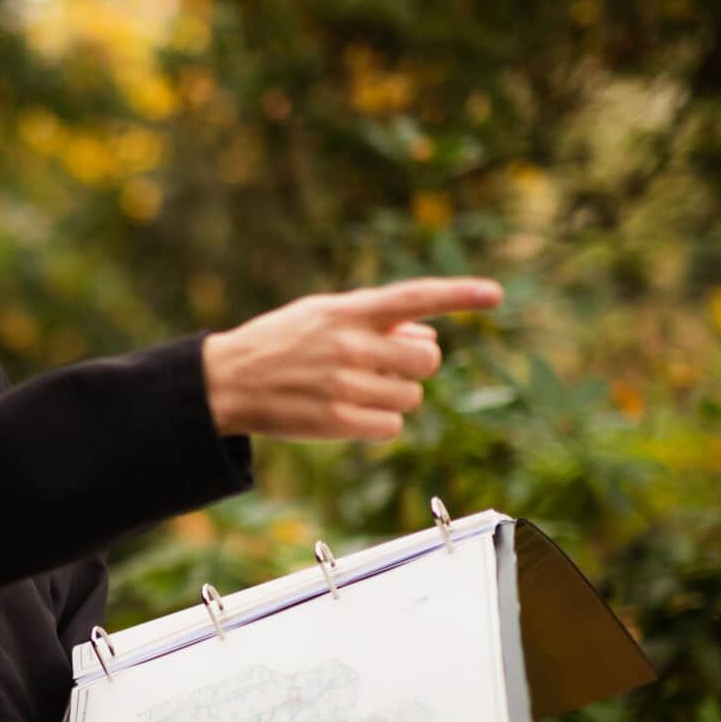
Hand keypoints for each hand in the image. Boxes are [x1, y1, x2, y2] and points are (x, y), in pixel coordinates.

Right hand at [202, 277, 503, 439]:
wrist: (225, 382)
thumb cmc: (280, 344)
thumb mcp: (321, 316)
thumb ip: (374, 321)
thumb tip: (427, 335)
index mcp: (347, 311)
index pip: (413, 297)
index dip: (457, 295)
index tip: (495, 295)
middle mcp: (348, 345)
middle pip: (426, 360)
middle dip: (415, 365)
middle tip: (387, 366)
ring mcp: (343, 385)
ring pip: (411, 397)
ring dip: (395, 396)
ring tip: (358, 389)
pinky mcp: (335, 422)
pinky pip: (391, 427)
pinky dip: (381, 422)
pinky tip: (352, 412)